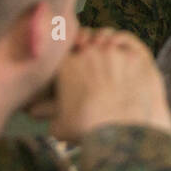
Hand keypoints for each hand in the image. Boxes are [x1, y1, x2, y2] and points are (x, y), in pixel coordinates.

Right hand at [49, 28, 170, 140]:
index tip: (72, 61)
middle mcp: (88, 52)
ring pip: (105, 37)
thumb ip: (46, 113)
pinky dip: (122, 40)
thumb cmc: (88, 131)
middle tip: (89, 57)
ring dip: (103, 42)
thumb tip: (33, 111)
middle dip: (85, 47)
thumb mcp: (59, 125)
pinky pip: (126, 39)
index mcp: (65, 65)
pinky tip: (120, 46)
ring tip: (105, 52)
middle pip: (84, 40)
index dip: (69, 55)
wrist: (123, 134)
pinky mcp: (137, 56)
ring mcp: (115, 51)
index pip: (64, 50)